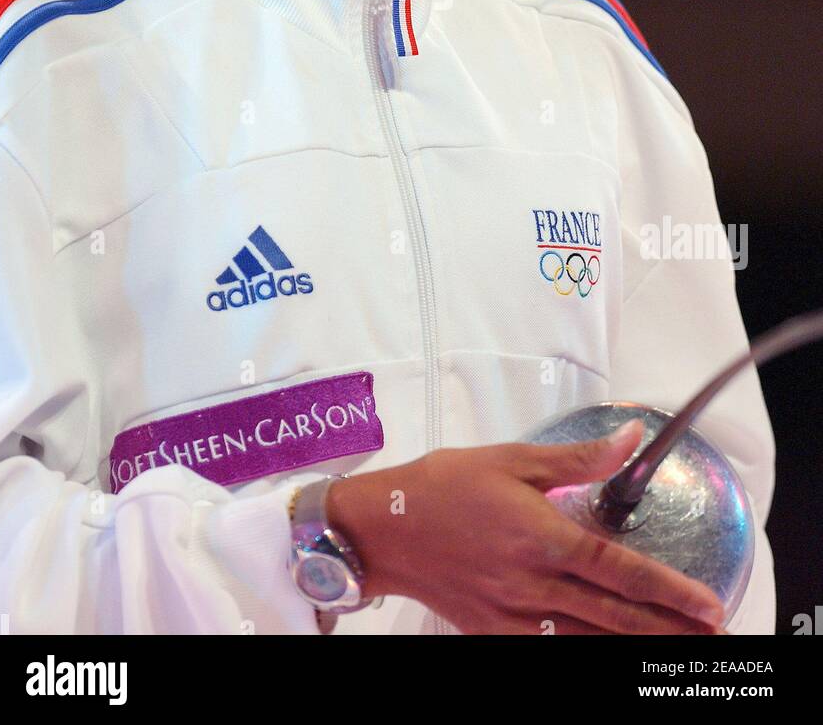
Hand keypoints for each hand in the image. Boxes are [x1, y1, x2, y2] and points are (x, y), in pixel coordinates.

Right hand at [328, 419, 726, 634]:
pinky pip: (548, 648)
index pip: (620, 570)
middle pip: (614, 615)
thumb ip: (577, 458)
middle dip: (666, 626)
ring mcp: (512, 614)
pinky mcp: (493, 631)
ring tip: (672, 644)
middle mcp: (532, 583)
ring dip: (633, 643)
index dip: (668, 590)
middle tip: (707, 631)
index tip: (706, 602)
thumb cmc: (441, 488)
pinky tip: (603, 647)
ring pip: (587, 638)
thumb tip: (628, 440)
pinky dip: (583, 650)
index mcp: (541, 536)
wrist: (382, 530)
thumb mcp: (512, 459)